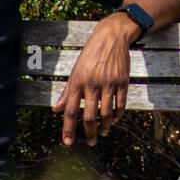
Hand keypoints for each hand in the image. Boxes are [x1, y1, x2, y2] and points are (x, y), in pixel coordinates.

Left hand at [53, 15, 133, 146]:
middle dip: (89, 133)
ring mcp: (109, 83)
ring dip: (104, 127)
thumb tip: (56, 109)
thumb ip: (67, 92)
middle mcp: (93, 84)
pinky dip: (117, 115)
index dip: (68, 129)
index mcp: (78, 81)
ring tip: (102, 133)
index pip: (71, 110)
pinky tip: (113, 120)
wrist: (112, 37)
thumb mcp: (75, 70)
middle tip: (90, 142)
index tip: (68, 143)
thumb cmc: (90, 54)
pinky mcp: (123, 82)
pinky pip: (120, 105)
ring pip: (106, 113)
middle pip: (89, 116)